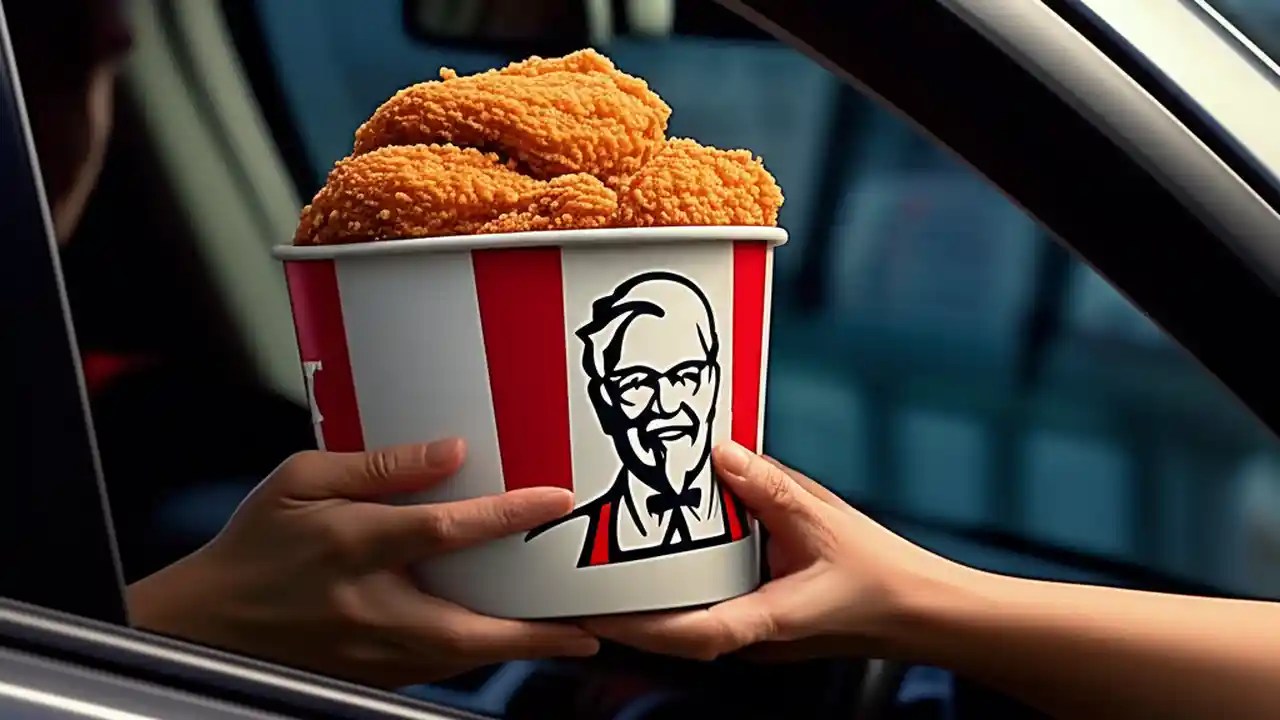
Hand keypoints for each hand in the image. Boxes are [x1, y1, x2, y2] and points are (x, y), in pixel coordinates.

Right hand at [127, 438, 599, 687]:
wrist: (205, 622)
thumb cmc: (254, 545)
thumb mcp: (301, 479)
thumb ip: (379, 466)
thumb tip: (451, 451)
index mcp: (349, 546)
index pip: (443, 530)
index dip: (505, 515)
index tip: (554, 501)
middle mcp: (367, 606)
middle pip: (466, 628)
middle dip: (533, 633)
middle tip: (587, 625)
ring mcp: (369, 650)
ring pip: (459, 658)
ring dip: (516, 649)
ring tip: (567, 634)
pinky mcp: (370, 673)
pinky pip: (437, 666)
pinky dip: (478, 654)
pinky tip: (504, 637)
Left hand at [583, 442, 971, 661]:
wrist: (922, 608)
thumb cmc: (882, 576)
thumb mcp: (823, 520)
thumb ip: (768, 485)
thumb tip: (721, 452)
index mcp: (765, 621)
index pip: (687, 633)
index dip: (634, 625)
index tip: (589, 611)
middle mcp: (754, 635)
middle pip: (676, 633)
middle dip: (627, 614)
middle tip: (579, 588)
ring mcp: (758, 631)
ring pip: (693, 621)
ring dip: (653, 603)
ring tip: (608, 572)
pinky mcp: (765, 617)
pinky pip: (714, 605)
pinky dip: (686, 587)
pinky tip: (671, 562)